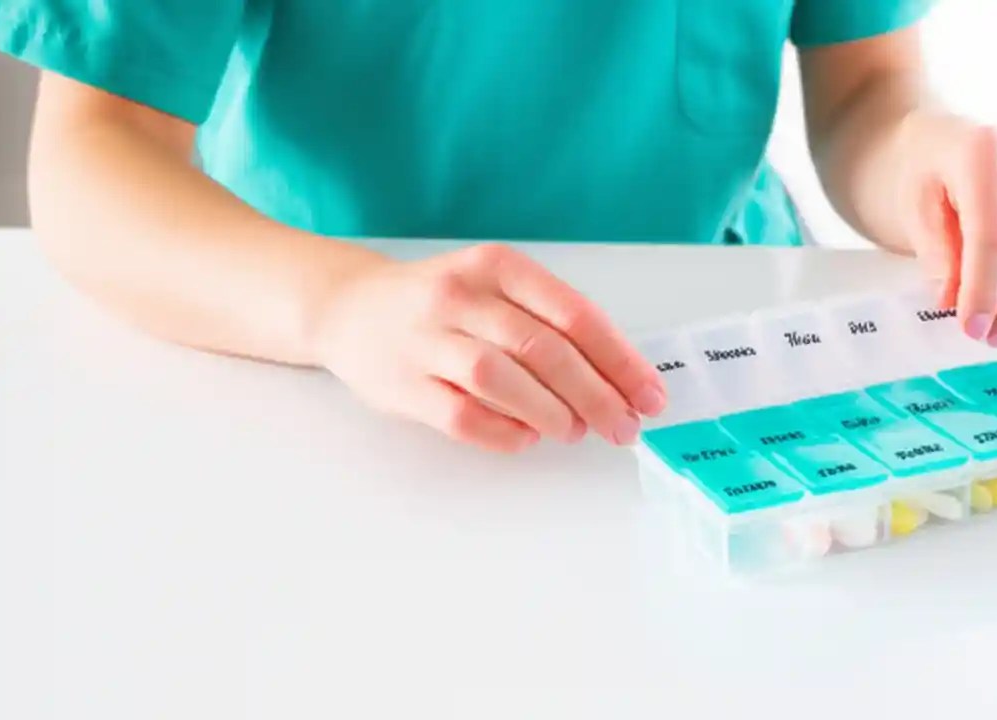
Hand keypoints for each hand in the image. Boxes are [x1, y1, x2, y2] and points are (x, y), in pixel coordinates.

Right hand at [310, 243, 665, 451]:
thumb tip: (618, 377)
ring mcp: (427, 339)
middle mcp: (461, 295)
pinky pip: (462, 415)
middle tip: (624, 427)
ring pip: (501, 378)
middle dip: (596, 395)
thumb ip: (549, 322)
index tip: (648, 394)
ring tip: (576, 432)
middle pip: (544, 349)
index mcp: (497, 267)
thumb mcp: (495, 288)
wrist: (347, 307)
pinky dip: (504, 433)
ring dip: (551, 413)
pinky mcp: (402, 383)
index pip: (574, 313)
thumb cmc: (440, 303)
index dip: (618, 359)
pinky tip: (526, 438)